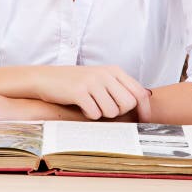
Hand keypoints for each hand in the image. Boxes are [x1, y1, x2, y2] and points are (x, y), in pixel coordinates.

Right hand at [31, 65, 150, 119]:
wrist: (45, 78)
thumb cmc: (74, 82)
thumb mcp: (100, 79)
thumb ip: (120, 87)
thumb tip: (146, 99)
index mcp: (113, 70)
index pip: (139, 92)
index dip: (144, 109)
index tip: (143, 121)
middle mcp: (104, 74)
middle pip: (128, 104)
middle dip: (119, 112)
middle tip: (104, 109)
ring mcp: (91, 81)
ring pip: (112, 111)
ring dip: (102, 114)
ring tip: (91, 105)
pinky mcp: (79, 91)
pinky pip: (95, 114)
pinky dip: (89, 115)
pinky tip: (81, 107)